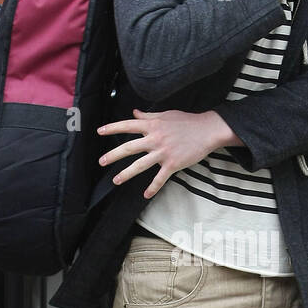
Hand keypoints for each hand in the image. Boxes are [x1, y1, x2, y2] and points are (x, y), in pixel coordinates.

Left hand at [97, 108, 232, 198]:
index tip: (100, 131)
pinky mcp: (173, 163)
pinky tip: (146, 195)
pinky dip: (153, 187)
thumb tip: (134, 113)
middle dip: (113, 155)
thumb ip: (148, 117)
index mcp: (152, 126)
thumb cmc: (187, 121)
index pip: (128, 126)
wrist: (207, 130)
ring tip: (116, 180)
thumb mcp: (166, 115)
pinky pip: (160, 178)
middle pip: (129, 147)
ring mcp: (163, 152)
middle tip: (102, 161)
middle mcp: (155, 139)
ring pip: (141, 165)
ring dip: (127, 173)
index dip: (112, 128)